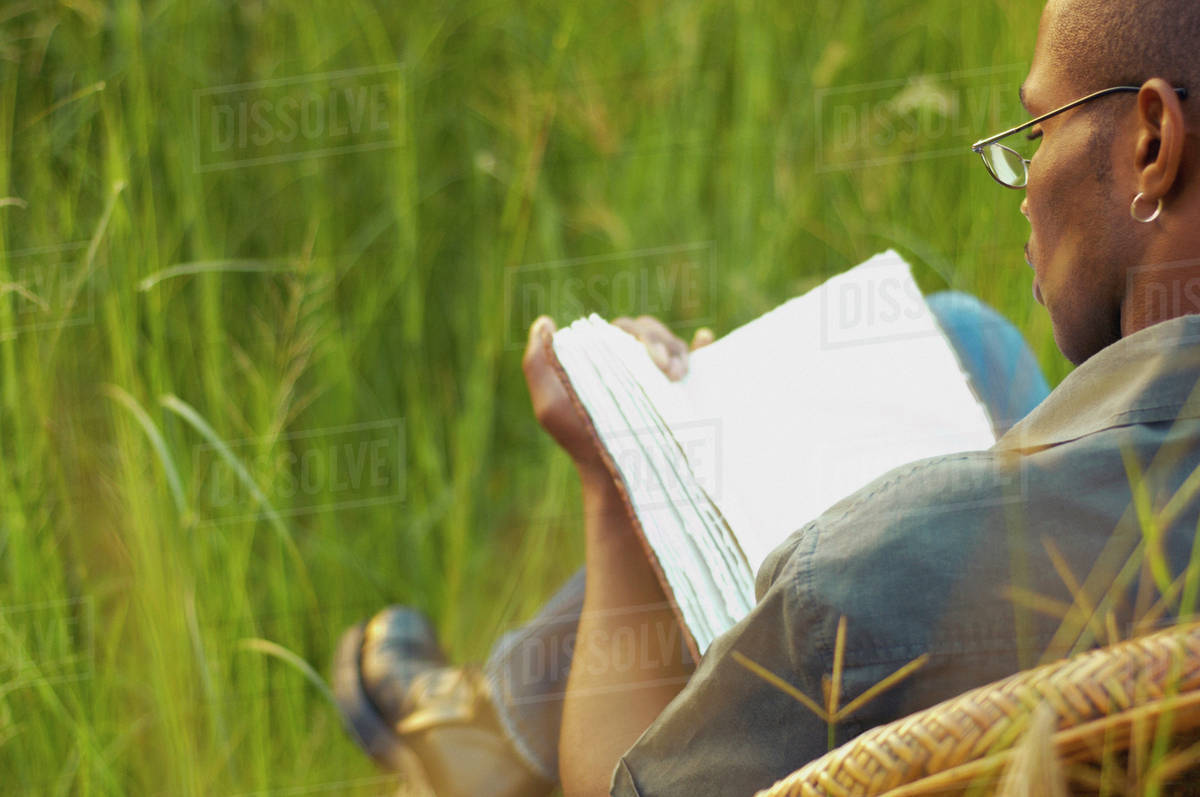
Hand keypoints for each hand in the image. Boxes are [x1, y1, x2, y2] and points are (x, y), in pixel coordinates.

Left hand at [522, 314, 713, 476]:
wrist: (620, 475)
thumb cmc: (583, 443)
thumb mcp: (550, 406)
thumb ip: (537, 363)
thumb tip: (545, 321)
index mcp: (603, 361)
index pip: (623, 329)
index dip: (638, 334)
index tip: (649, 359)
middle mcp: (630, 366)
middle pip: (650, 332)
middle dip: (661, 343)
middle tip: (666, 372)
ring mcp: (657, 380)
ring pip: (672, 344)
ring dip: (678, 350)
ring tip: (677, 376)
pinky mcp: (680, 394)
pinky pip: (695, 360)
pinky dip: (700, 347)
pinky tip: (703, 338)